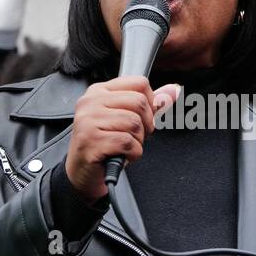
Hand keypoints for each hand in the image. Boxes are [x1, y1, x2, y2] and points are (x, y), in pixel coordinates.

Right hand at [65, 77, 180, 202]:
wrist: (82, 172)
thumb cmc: (104, 144)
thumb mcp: (127, 119)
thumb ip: (151, 104)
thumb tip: (173, 90)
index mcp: (99, 91)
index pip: (139, 83)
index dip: (150, 103)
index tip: (143, 118)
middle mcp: (91, 102)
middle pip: (139, 102)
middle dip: (146, 125)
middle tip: (134, 137)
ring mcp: (88, 120)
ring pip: (135, 123)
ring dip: (138, 142)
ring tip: (125, 147)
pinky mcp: (91, 140)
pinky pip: (127, 142)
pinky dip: (133, 153)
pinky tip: (122, 155)